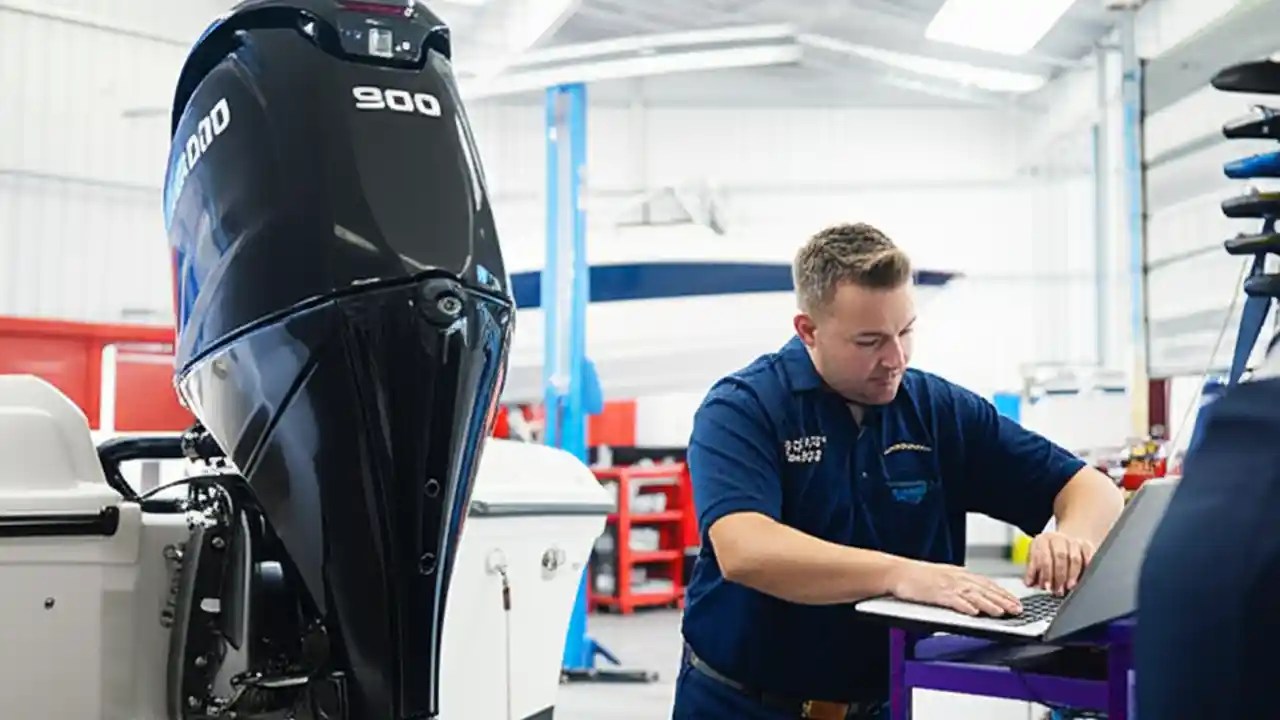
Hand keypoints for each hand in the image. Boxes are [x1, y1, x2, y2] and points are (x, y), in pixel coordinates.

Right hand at [888, 559, 1022, 616]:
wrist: (897, 572)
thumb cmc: (917, 576)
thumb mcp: (943, 576)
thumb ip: (960, 583)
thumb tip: (975, 594)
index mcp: (959, 574)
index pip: (986, 583)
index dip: (1003, 593)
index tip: (1015, 601)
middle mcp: (956, 578)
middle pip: (984, 589)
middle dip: (1003, 600)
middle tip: (1018, 609)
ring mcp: (947, 585)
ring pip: (973, 595)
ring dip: (989, 604)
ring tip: (1002, 613)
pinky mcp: (936, 593)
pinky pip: (954, 600)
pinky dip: (965, 606)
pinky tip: (975, 612)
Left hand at [1025, 531, 1095, 595]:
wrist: (1060, 544)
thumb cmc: (1045, 556)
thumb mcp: (1034, 561)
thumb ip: (1032, 572)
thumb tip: (1030, 583)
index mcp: (1041, 541)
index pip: (1043, 556)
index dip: (1044, 573)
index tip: (1045, 586)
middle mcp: (1057, 538)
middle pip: (1060, 556)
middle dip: (1059, 576)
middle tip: (1058, 590)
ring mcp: (1073, 541)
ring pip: (1074, 558)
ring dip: (1072, 575)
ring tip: (1069, 587)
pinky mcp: (1086, 545)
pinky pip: (1088, 557)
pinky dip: (1086, 568)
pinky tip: (1082, 579)